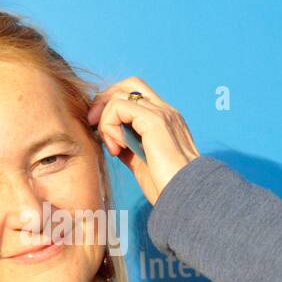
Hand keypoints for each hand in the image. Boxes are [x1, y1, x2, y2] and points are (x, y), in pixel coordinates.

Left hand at [86, 77, 200, 204]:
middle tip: (94, 127)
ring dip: (105, 119)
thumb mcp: (141, 162)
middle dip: (104, 103)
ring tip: (111, 146)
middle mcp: (166, 111)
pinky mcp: (155, 121)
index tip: (104, 136)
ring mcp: (162, 113)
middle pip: (127, 85)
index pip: (134, 97)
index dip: (112, 109)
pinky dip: (109, 125)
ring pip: (120, 95)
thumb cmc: (167, 186)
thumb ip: (126, 146)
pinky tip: (116, 148)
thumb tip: (108, 138)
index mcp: (165, 120)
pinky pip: (119, 107)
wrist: (188, 196)